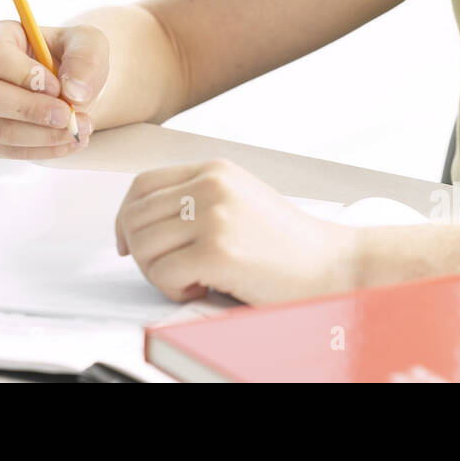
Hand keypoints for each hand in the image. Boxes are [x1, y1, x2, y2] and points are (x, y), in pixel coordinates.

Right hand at [0, 21, 108, 158]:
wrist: (69, 85)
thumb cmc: (72, 57)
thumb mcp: (88, 43)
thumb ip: (85, 59)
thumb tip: (73, 93)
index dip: (24, 75)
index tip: (57, 87)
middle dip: (30, 111)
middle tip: (68, 117)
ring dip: (43, 136)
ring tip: (78, 130)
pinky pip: (6, 151)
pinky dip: (41, 150)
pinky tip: (69, 142)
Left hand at [114, 159, 359, 305]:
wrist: (333, 264)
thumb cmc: (288, 244)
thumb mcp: (238, 200)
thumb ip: (196, 199)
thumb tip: (139, 221)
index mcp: (213, 169)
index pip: (142, 185)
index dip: (126, 218)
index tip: (128, 243)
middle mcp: (211, 185)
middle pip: (136, 217)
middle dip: (142, 253)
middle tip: (170, 272)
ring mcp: (214, 216)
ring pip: (143, 247)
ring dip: (159, 274)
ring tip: (193, 280)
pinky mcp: (218, 251)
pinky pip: (163, 274)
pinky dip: (174, 290)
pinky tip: (202, 289)